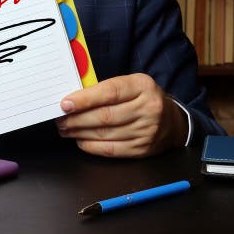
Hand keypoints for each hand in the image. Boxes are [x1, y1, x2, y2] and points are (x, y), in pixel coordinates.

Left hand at [55, 73, 187, 157]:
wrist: (173, 122)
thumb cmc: (143, 98)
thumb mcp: (132, 84)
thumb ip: (107, 89)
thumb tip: (73, 99)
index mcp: (143, 86)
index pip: (109, 92)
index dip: (84, 99)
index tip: (64, 104)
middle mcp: (148, 108)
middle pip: (104, 116)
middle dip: (76, 119)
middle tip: (59, 119)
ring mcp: (147, 131)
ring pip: (105, 134)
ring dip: (79, 132)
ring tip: (65, 129)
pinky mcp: (142, 150)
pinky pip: (111, 150)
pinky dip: (91, 146)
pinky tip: (80, 140)